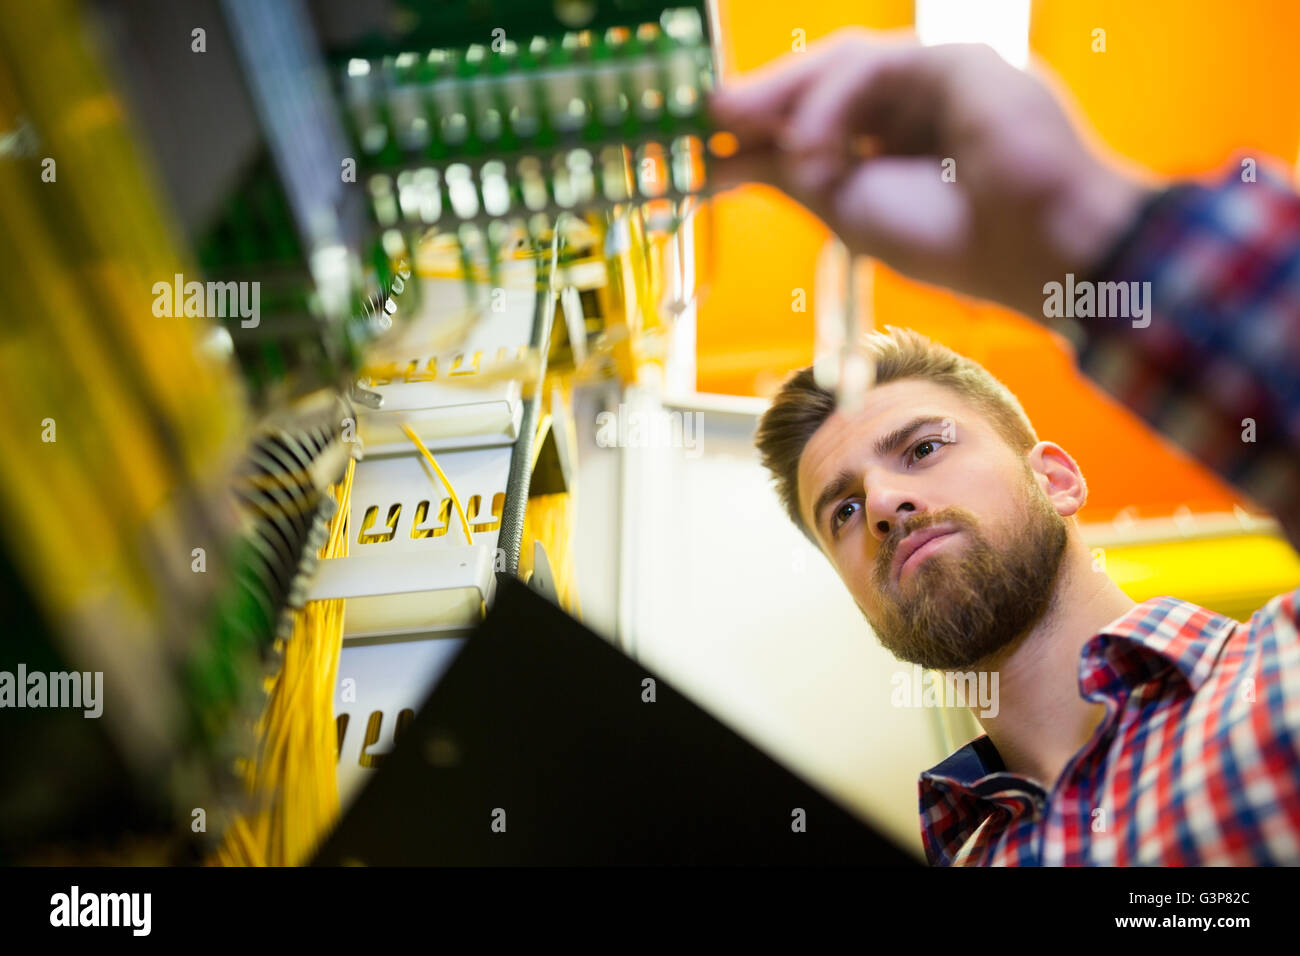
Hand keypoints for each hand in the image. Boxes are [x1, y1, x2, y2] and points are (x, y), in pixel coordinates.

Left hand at [708, 28, 1156, 318]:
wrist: (1035, 254)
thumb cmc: (955, 242)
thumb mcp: (847, 209)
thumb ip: (791, 175)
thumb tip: (724, 161)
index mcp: (900, 139)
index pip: (822, 115)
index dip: (766, 122)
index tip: (712, 141)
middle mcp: (920, 101)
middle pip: (828, 80)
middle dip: (764, 98)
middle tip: (710, 117)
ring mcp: (943, 78)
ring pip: (847, 63)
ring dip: (786, 94)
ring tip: (737, 123)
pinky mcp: (960, 60)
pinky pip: (878, 66)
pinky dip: (833, 104)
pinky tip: (808, 145)